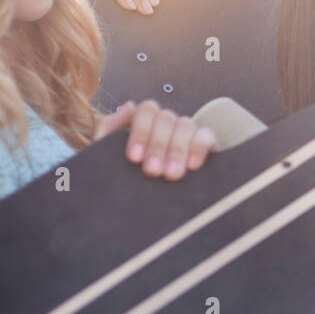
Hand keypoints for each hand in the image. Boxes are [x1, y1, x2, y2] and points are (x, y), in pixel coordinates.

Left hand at [95, 99, 216, 180]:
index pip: (146, 111)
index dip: (141, 132)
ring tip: (171, 174)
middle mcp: (167, 123)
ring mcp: (187, 132)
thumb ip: (109, 128)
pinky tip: (192, 166)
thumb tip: (128, 106)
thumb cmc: (122, 176)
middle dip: (158, 146)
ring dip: (177, 149)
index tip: (134, 158)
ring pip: (186, 125)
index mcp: (145, 120)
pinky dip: (199, 148)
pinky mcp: (206, 144)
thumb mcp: (108, 154)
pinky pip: (206, 136)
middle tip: (152, 171)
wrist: (137, 206)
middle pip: (166, 118)